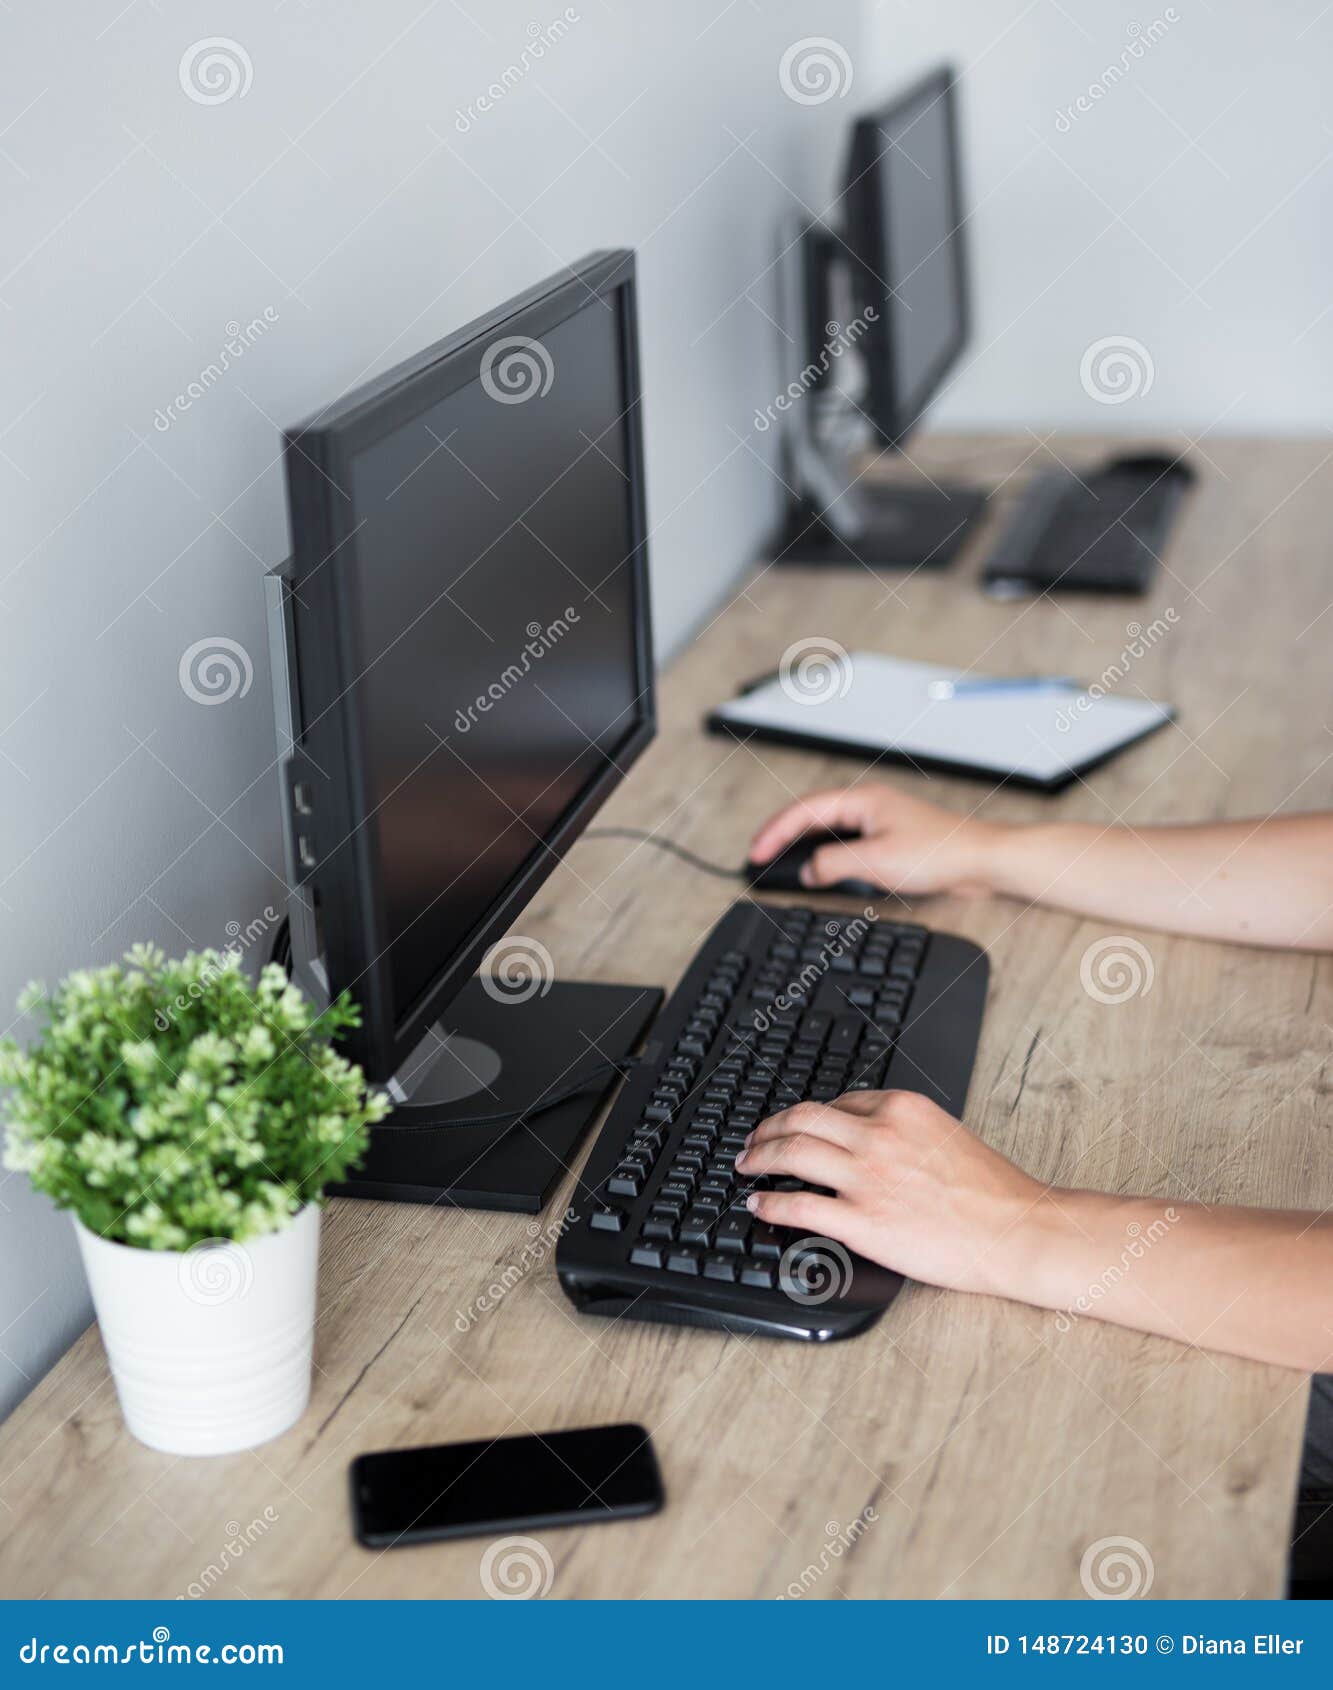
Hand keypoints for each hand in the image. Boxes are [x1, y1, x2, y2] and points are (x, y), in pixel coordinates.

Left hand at [736, 1090, 1049, 1299]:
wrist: (1017, 1230)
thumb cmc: (993, 1191)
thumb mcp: (945, 1134)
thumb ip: (902, 1130)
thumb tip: (863, 1136)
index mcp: (901, 1108)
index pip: (837, 1103)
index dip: (808, 1117)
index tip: (794, 1127)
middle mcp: (879, 1135)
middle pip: (802, 1119)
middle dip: (769, 1128)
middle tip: (754, 1141)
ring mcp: (867, 1177)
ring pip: (792, 1153)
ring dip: (760, 1157)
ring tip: (747, 1165)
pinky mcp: (862, 1221)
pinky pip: (798, 1205)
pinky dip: (769, 1202)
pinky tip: (759, 1204)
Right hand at [747, 785, 1002, 896]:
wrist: (981, 860)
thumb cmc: (940, 852)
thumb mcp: (876, 861)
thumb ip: (834, 864)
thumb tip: (809, 870)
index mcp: (862, 799)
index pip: (804, 811)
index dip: (775, 832)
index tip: (756, 851)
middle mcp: (869, 804)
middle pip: (812, 815)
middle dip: (782, 835)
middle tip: (760, 855)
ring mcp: (879, 821)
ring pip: (829, 829)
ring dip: (804, 844)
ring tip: (782, 862)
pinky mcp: (890, 839)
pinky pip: (846, 842)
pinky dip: (826, 854)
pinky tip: (823, 870)